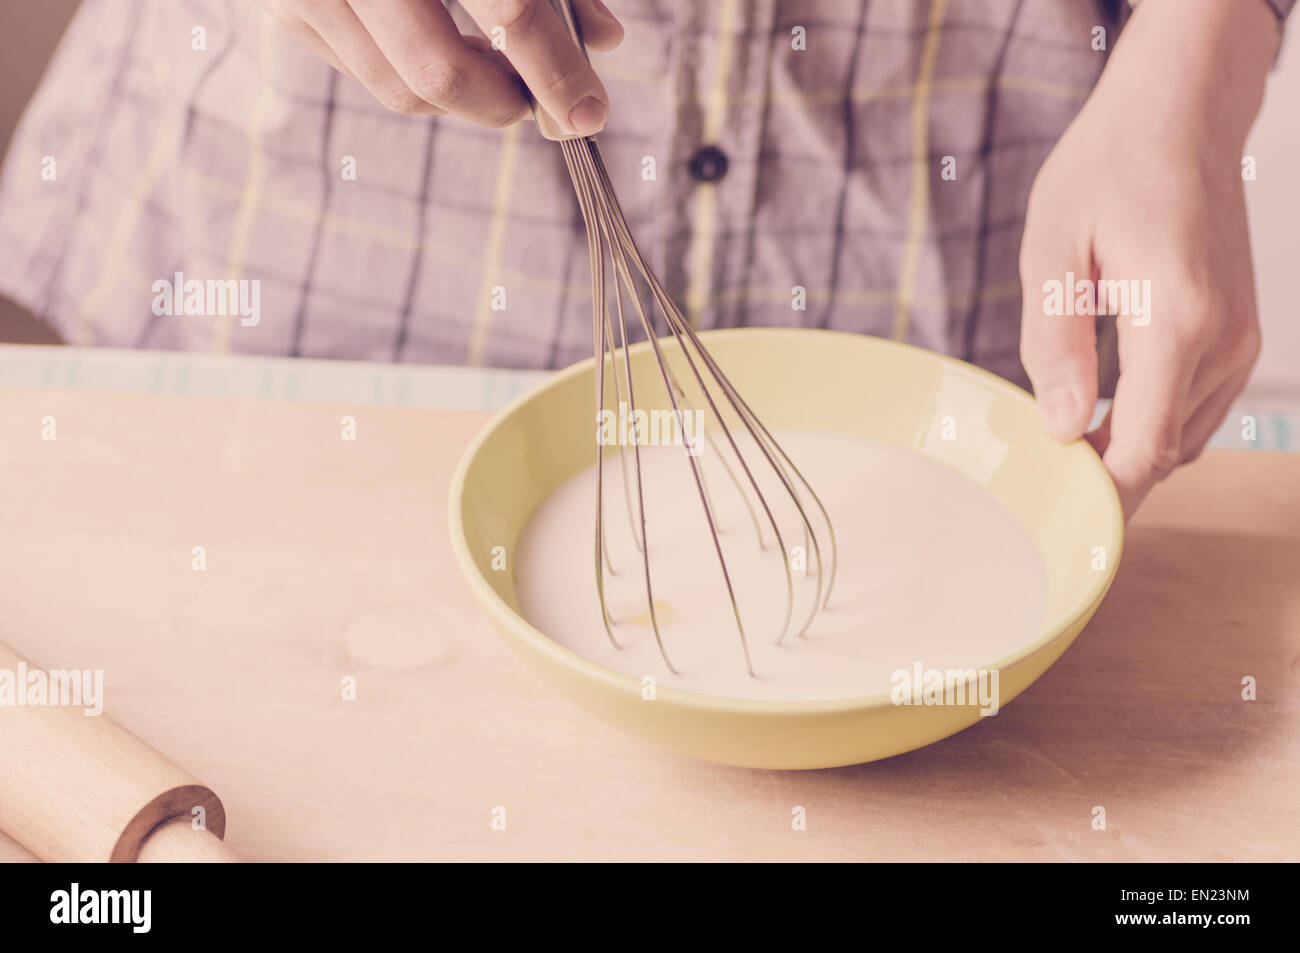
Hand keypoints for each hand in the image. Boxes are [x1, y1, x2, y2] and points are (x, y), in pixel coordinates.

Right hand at [263, 0, 622, 131]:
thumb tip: (605, 40)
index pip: (509, 10)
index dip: (555, 72)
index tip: (589, 113)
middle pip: (440, 71)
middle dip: (504, 102)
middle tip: (541, 100)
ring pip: (403, 89)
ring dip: (465, 97)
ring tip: (495, 69)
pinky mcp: (290, 11)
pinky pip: (371, 76)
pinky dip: (419, 76)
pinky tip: (444, 44)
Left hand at [1018, 0, 1278, 519]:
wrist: (1179, 115)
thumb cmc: (1108, 169)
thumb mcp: (1054, 250)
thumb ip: (1057, 345)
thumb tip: (1064, 428)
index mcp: (1176, 320)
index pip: (1144, 449)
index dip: (1100, 497)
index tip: (1056, 522)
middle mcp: (1222, 340)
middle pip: (1163, 452)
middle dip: (1103, 478)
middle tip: (1038, 487)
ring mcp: (1239, 338)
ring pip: (1182, 438)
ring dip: (1127, 449)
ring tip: (1062, 442)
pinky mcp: (1238, 333)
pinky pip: (1195, 407)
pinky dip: (1151, 420)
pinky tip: (1103, 404)